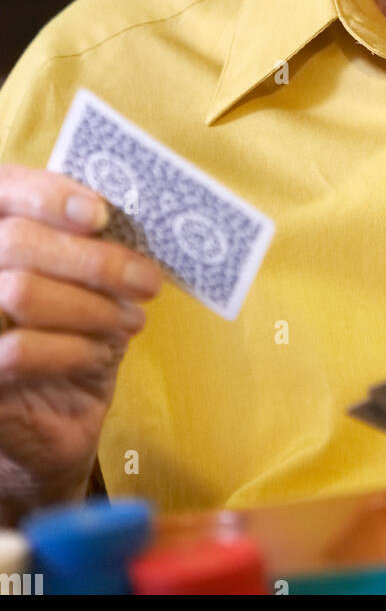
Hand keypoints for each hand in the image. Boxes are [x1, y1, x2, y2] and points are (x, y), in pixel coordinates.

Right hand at [0, 164, 161, 521]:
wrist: (54, 421)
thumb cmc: (75, 336)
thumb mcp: (90, 283)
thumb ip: (95, 243)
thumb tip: (129, 215)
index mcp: (1, 232)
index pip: (4, 188)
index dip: (47, 194)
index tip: (101, 214)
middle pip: (16, 239)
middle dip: (93, 259)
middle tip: (147, 280)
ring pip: (20, 290)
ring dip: (91, 306)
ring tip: (129, 320)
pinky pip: (18, 351)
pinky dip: (73, 349)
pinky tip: (100, 354)